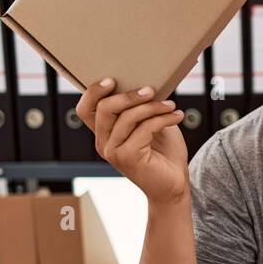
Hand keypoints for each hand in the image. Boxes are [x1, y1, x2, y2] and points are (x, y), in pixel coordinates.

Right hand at [76, 79, 187, 203]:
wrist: (174, 184)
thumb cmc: (163, 153)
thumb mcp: (150, 123)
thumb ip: (141, 108)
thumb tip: (146, 84)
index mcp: (104, 133)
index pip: (85, 109)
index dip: (93, 91)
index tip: (113, 80)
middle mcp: (103, 143)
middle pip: (105, 108)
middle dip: (129, 95)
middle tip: (151, 90)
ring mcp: (113, 152)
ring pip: (127, 117)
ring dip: (152, 107)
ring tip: (170, 105)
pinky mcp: (127, 158)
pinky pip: (144, 128)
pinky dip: (163, 119)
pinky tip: (177, 116)